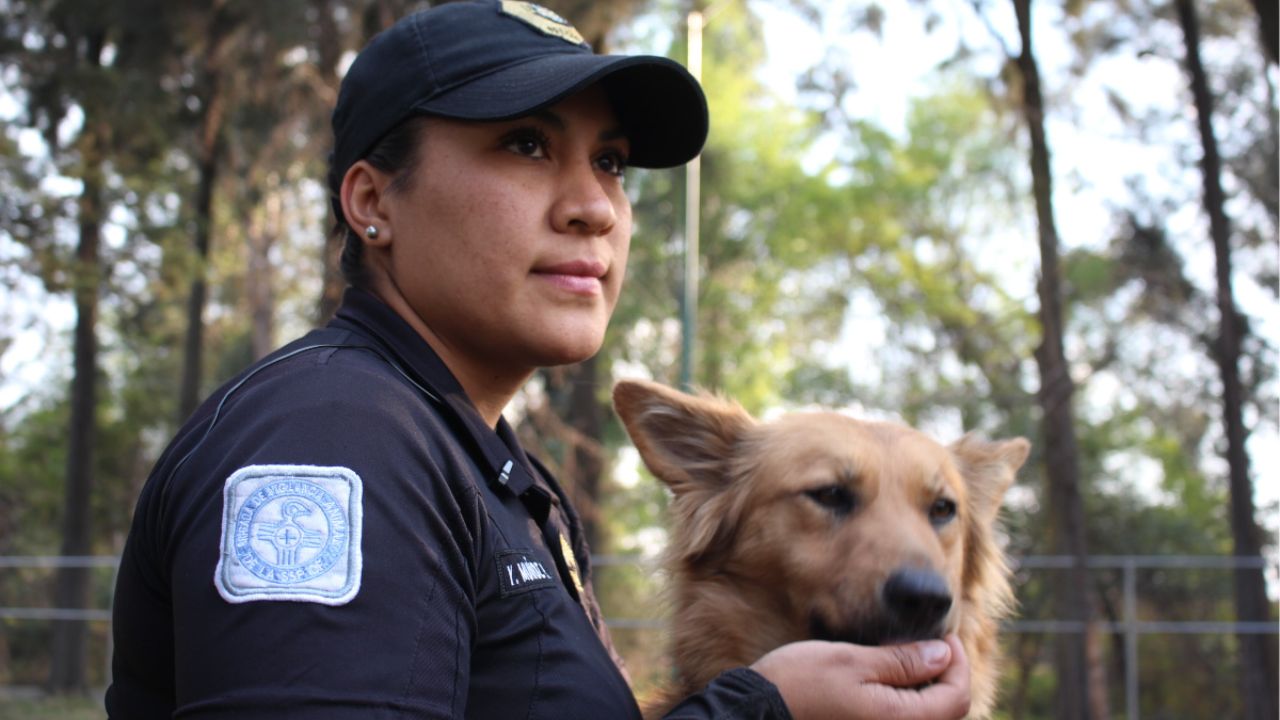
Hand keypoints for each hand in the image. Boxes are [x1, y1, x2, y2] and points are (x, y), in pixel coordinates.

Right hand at [750, 634, 969, 719]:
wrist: (758, 711)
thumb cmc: (801, 683)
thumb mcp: (853, 660)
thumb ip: (903, 661)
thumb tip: (943, 654)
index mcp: (899, 719)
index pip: (956, 697)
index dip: (958, 662)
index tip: (942, 635)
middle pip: (946, 708)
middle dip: (944, 672)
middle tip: (922, 641)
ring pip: (925, 714)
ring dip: (924, 684)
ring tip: (898, 655)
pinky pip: (901, 717)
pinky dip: (904, 696)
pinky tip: (883, 676)